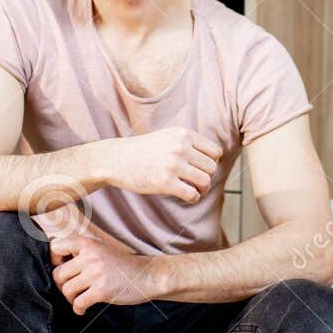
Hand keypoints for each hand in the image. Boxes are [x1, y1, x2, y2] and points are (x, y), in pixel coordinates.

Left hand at [49, 233, 159, 312]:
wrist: (148, 275)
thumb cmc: (122, 265)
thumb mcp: (101, 250)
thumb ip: (81, 253)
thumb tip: (54, 263)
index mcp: (88, 243)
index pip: (55, 247)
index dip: (54, 260)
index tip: (63, 268)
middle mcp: (90, 256)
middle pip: (58, 274)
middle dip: (62, 285)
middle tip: (72, 289)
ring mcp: (96, 273)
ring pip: (66, 290)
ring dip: (70, 299)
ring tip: (79, 299)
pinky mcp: (102, 290)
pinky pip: (78, 303)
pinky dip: (78, 309)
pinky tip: (83, 309)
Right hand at [105, 126, 221, 202]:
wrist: (117, 159)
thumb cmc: (144, 150)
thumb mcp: (168, 136)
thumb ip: (189, 143)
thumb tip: (214, 159)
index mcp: (183, 134)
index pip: (215, 151)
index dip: (211, 163)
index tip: (200, 169)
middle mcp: (180, 147)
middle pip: (212, 167)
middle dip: (207, 177)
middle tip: (196, 182)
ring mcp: (173, 164)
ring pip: (205, 181)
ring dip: (202, 189)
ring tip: (193, 190)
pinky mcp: (165, 182)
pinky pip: (192, 194)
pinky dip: (193, 198)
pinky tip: (186, 196)